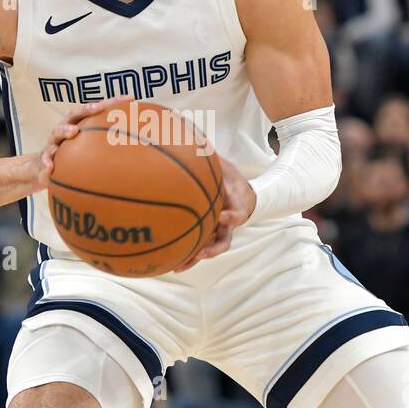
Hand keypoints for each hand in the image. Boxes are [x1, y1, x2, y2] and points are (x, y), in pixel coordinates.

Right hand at [26, 94, 134, 192]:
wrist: (43, 168)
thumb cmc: (74, 155)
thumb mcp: (91, 149)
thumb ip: (111, 146)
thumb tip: (142, 149)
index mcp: (81, 124)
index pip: (98, 110)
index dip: (113, 103)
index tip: (130, 98)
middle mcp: (67, 128)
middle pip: (75, 114)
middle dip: (86, 109)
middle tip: (97, 108)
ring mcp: (54, 142)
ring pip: (58, 133)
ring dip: (65, 130)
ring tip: (73, 132)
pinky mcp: (44, 158)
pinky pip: (44, 159)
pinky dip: (47, 162)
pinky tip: (51, 167)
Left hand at [173, 157, 254, 272]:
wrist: (236, 188)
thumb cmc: (229, 176)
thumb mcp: (225, 165)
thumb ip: (213, 159)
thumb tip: (194, 141)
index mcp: (235, 203)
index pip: (238, 211)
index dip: (233, 216)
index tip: (224, 216)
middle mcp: (228, 221)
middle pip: (224, 239)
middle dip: (212, 247)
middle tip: (201, 252)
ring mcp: (218, 230)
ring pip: (210, 248)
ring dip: (197, 257)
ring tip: (181, 265)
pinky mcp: (208, 233)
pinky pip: (198, 247)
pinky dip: (187, 256)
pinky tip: (169, 263)